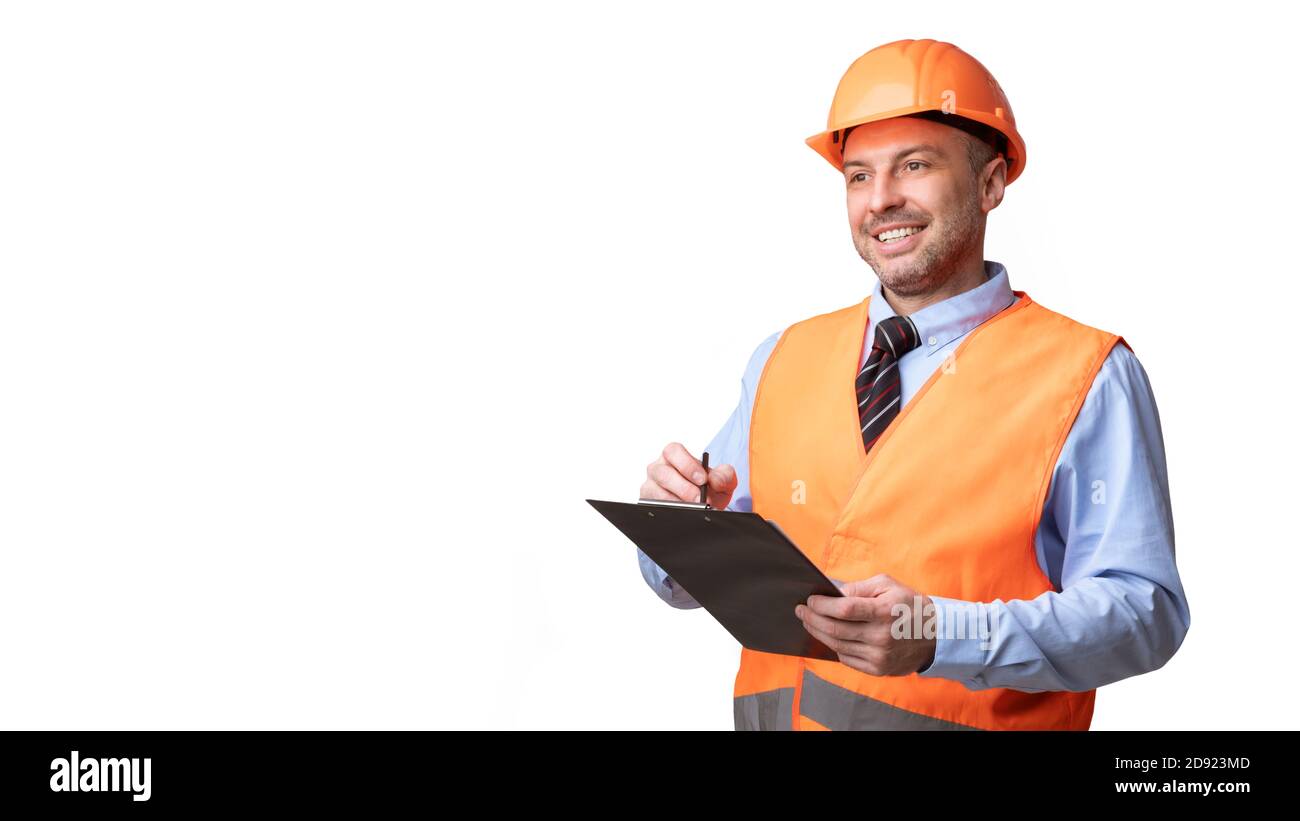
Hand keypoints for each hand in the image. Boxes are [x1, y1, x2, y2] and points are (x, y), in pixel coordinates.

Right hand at [641, 442, 737, 508]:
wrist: (705, 506)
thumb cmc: (709, 488)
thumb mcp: (723, 479)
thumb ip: (724, 475)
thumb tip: (715, 480)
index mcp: (674, 455)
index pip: (674, 452)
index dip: (687, 465)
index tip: (703, 479)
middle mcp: (658, 468)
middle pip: (663, 473)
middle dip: (684, 488)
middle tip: (700, 499)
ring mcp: (650, 486)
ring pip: (657, 492)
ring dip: (677, 502)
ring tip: (694, 508)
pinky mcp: (648, 503)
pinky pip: (655, 507)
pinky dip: (670, 511)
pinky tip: (683, 514)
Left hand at [795, 574, 936, 675]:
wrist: (936, 636)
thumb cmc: (909, 605)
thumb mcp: (888, 585)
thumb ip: (859, 587)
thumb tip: (833, 593)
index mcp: (884, 611)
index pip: (844, 609)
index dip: (822, 605)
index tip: (810, 600)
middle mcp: (881, 636)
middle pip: (835, 629)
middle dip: (812, 619)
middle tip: (801, 610)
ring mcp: (879, 656)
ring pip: (837, 645)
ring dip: (818, 632)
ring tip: (809, 622)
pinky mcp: (878, 669)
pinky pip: (846, 658)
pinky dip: (833, 646)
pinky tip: (827, 636)